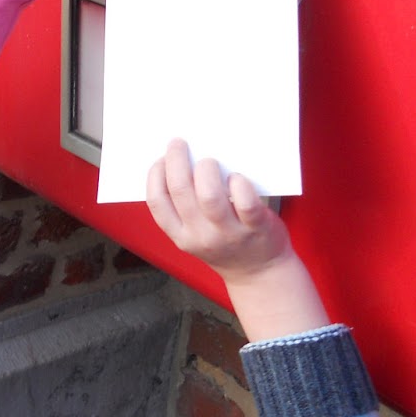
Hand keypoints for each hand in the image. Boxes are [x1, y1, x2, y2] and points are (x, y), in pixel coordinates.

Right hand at [146, 139, 326, 341]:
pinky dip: (238, 184)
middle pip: (180, 191)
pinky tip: (236, 177)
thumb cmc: (226, 245)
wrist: (260, 272)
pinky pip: (244, 201)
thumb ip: (185, 209)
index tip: (161, 159)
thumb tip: (179, 163)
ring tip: (209, 161)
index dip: (155, 175)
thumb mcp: (195, 235)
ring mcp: (228, 233)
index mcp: (180, 236)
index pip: (157, 202)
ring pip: (209, 195)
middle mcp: (200, 235)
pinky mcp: (255, 227)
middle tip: (180, 144)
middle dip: (177, 160)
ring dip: (206, 169)